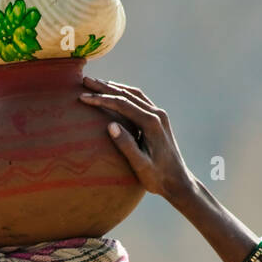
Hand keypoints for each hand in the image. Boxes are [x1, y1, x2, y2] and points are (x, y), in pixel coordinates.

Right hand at [79, 77, 197, 201]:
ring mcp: (159, 115)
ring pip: (134, 94)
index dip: (101, 99)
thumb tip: (110, 126)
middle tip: (85, 80)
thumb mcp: (141, 165)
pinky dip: (125, 94)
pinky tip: (115, 94)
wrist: (178, 181)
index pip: (122, 104)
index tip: (83, 97)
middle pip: (128, 94)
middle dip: (105, 87)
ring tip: (96, 83)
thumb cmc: (158, 177)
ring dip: (115, 87)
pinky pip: (140, 101)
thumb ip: (127, 146)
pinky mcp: (159, 119)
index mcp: (151, 123)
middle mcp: (157, 114)